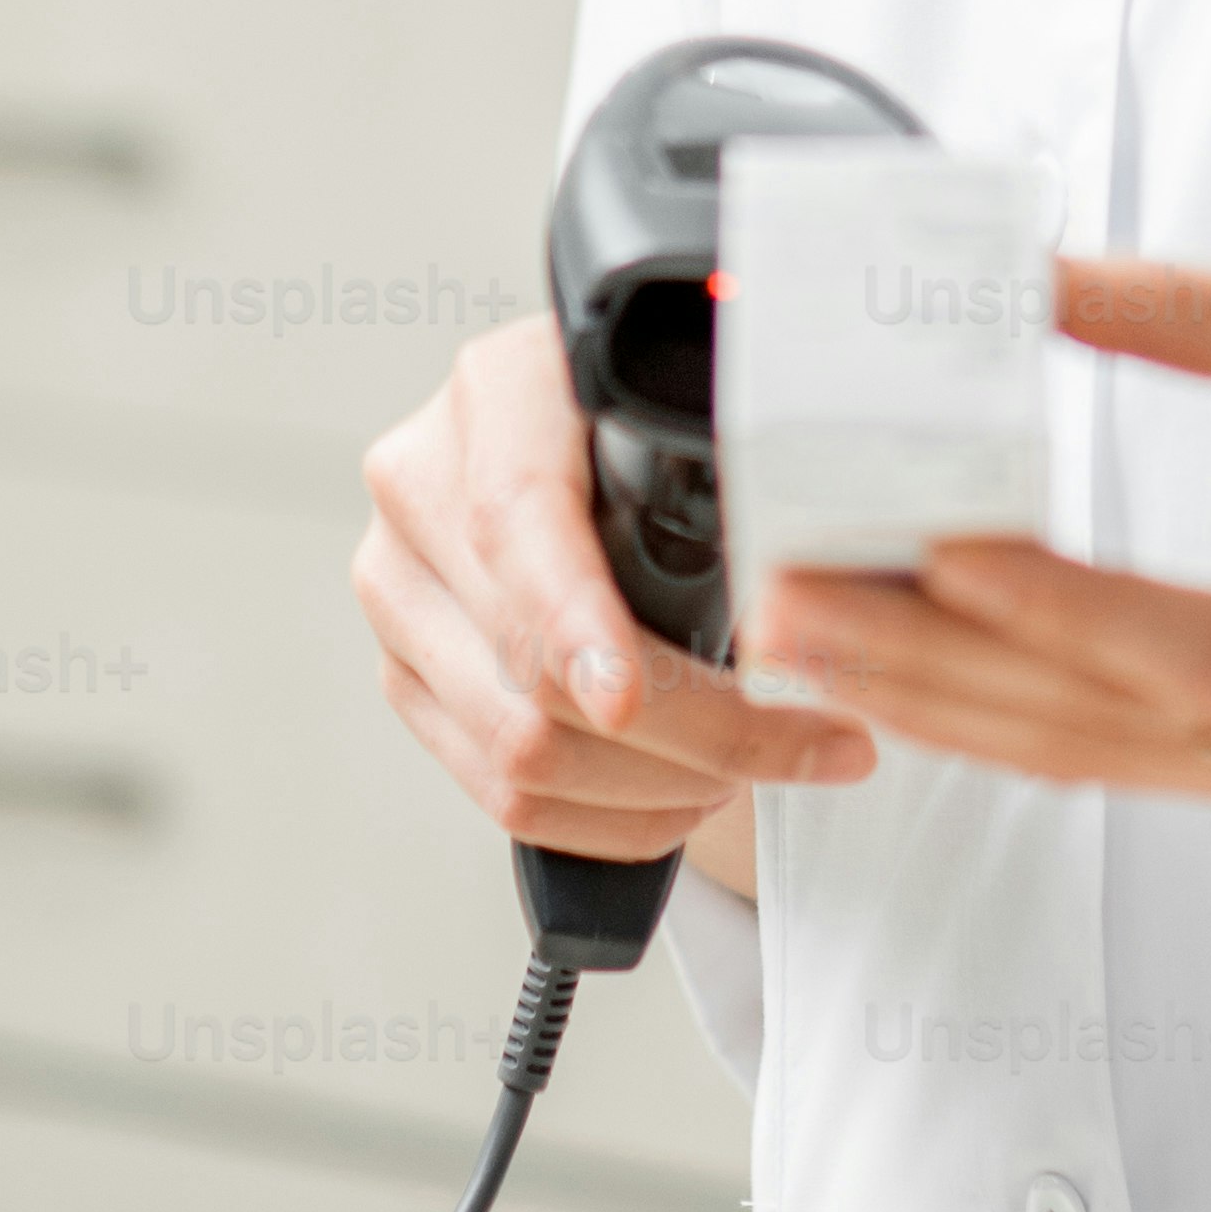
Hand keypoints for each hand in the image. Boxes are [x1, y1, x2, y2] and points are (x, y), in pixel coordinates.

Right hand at [352, 312, 873, 867]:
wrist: (580, 420)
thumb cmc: (660, 411)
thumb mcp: (696, 392)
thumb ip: (733, 456)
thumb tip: (800, 590)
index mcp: (493, 395)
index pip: (515, 518)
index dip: (574, 618)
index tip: (629, 698)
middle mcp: (420, 490)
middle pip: (531, 665)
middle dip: (692, 734)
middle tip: (810, 745)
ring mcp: (400, 589)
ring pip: (516, 749)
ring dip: (656, 789)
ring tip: (753, 771)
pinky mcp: (408, 672)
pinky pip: (495, 791)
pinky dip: (605, 818)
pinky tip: (681, 793)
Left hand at [739, 256, 1210, 812]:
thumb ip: (1200, 312)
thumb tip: (1026, 274)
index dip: (1072, 611)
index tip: (941, 551)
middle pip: (1133, 715)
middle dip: (943, 663)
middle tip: (793, 596)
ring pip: (1112, 757)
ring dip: (943, 702)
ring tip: (803, 635)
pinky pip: (1133, 756)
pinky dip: (1006, 714)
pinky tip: (900, 674)